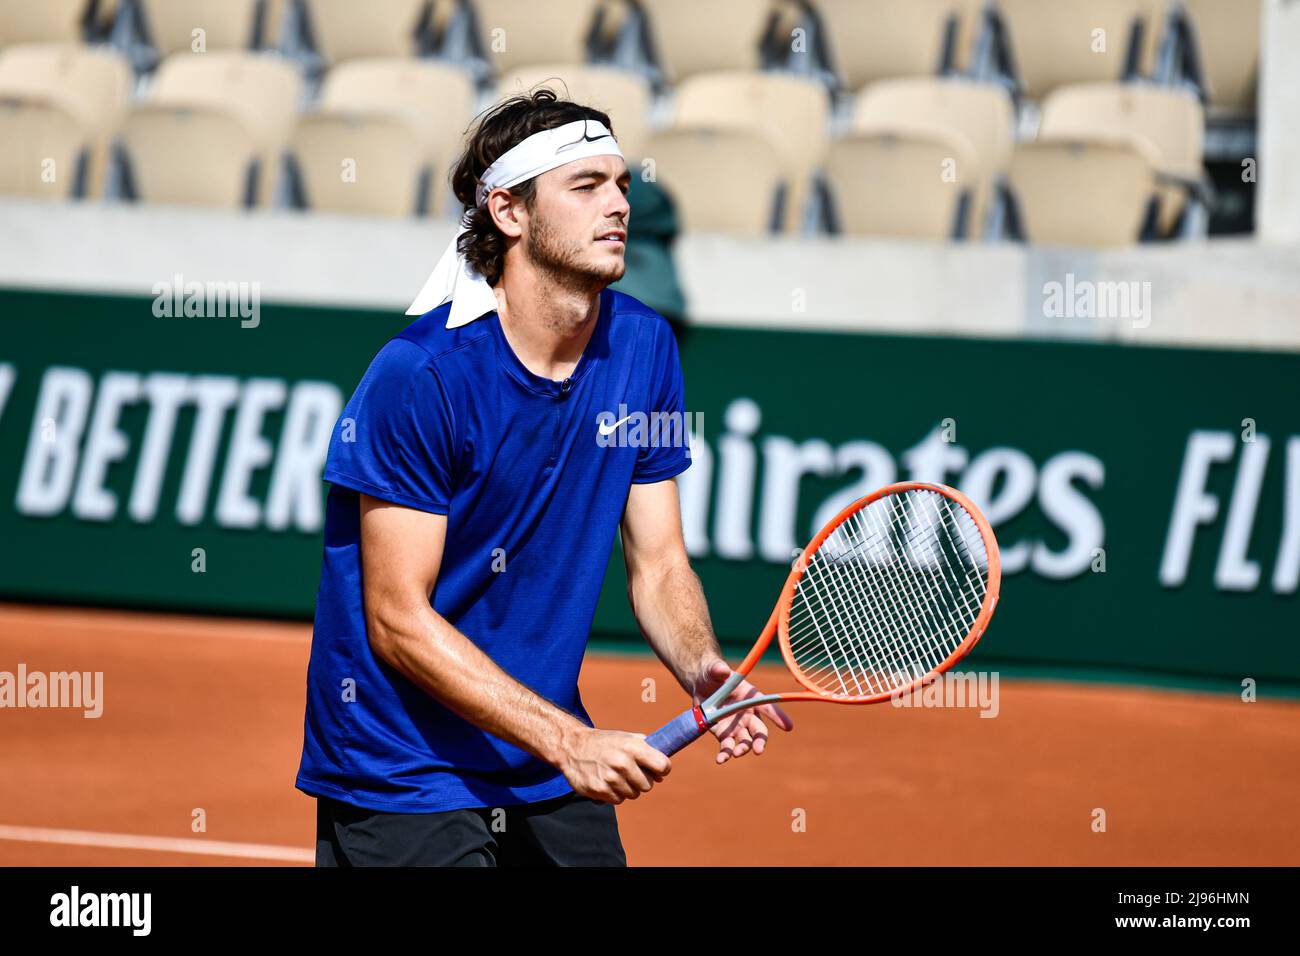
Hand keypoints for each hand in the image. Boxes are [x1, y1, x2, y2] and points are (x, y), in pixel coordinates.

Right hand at [556, 725, 671, 803]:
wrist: (573, 747)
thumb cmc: (605, 742)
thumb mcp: (627, 737)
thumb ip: (647, 750)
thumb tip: (662, 773)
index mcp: (633, 747)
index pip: (663, 766)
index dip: (662, 770)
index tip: (658, 770)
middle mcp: (623, 763)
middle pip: (648, 785)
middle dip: (642, 780)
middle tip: (631, 772)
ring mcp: (610, 778)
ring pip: (633, 794)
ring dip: (628, 787)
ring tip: (616, 775)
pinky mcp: (600, 790)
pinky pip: (618, 800)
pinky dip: (615, 793)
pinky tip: (606, 781)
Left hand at [694, 659, 794, 763]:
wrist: (702, 685)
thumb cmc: (713, 675)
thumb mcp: (714, 670)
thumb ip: (718, 669)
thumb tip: (722, 669)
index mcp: (751, 697)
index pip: (767, 707)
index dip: (778, 716)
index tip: (788, 727)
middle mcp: (747, 714)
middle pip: (759, 731)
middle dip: (760, 741)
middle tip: (758, 750)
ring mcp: (736, 726)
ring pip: (744, 741)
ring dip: (742, 749)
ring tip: (736, 753)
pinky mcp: (723, 734)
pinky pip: (726, 746)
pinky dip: (724, 754)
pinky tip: (720, 760)